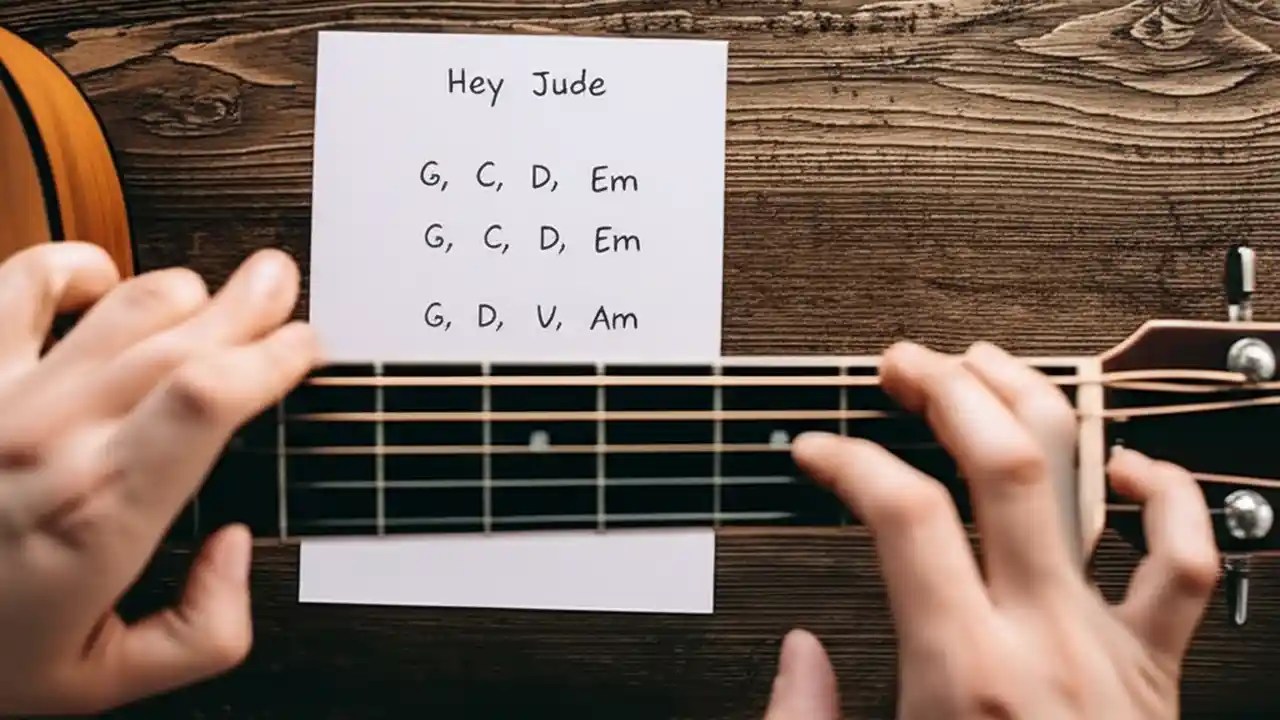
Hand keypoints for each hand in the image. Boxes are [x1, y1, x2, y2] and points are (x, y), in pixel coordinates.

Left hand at [0, 243, 319, 714]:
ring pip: (122, 301)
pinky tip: (103, 282)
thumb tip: (237, 552)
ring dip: (188, 287)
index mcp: (100, 513)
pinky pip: (21, 282)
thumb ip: (202, 633)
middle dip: (252, 303)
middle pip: (181, 334)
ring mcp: (5, 398)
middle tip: (281, 288)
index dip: (273, 355)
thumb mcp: (103, 682)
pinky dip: (76, 267)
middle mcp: (52, 440)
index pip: (210, 396)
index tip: (304, 349)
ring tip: (217, 295)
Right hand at [765, 342, 1217, 718]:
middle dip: (946, 389)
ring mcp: (1110, 651)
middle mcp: (1043, 645)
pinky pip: (1186, 566)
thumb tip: (798, 655)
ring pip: (1091, 485)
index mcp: (962, 676)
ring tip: (991, 366)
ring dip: (1038, 407)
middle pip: (1002, 465)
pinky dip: (1167, 497)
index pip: (899, 513)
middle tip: (903, 363)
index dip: (847, 459)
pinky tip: (1128, 464)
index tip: (817, 450)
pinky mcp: (1156, 676)